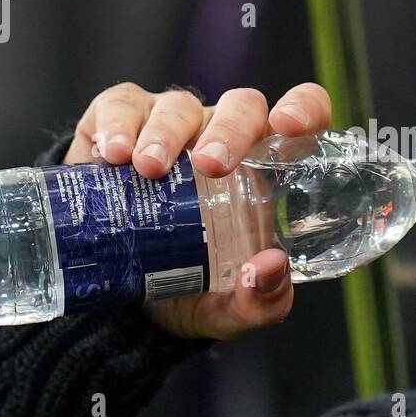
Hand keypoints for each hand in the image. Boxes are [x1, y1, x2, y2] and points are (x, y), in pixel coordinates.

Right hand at [64, 81, 331, 339]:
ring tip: (148, 169)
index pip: (301, 115)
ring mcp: (173, 125)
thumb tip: (270, 267)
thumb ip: (261, 300)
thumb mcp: (229, 311)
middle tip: (210, 166)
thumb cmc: (186, 289)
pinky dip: (118, 123)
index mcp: (265, 169)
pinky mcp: (121, 123)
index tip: (288, 125)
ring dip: (165, 132)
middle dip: (228, 130)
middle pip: (241, 106)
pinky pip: (123, 105)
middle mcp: (224, 137)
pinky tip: (112, 153)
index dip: (302, 107)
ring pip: (180, 105)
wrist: (115, 302)